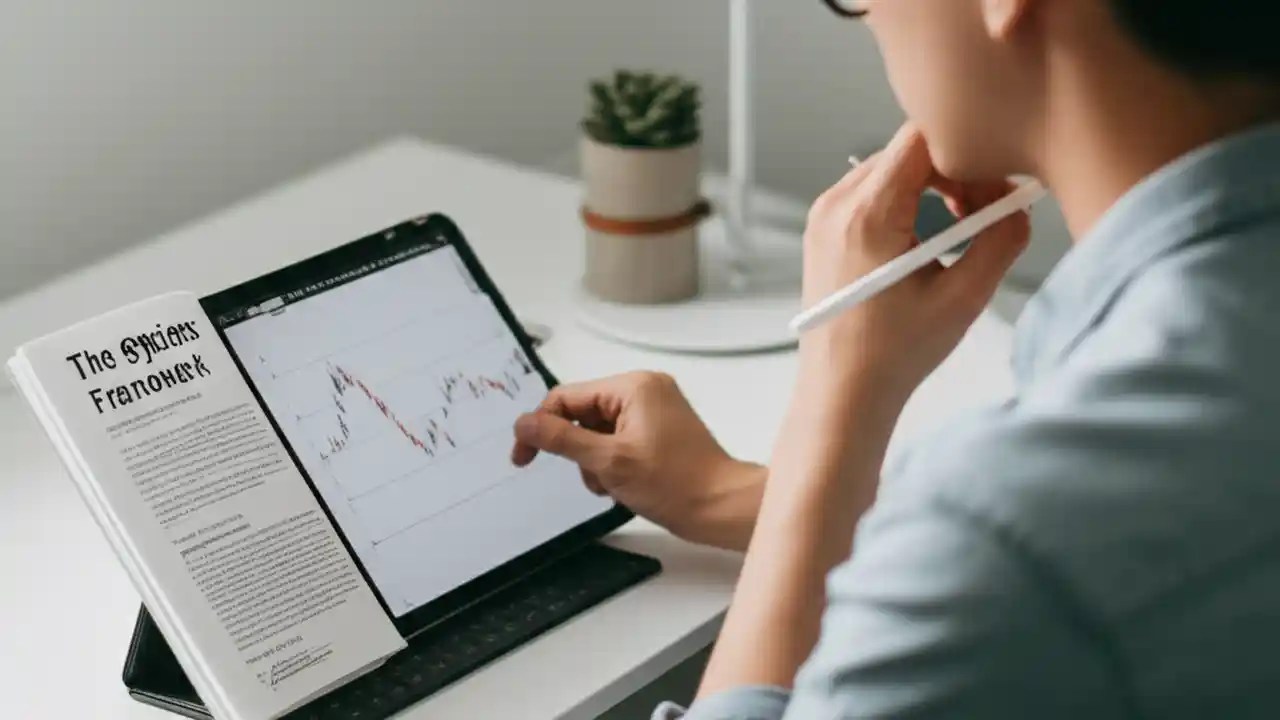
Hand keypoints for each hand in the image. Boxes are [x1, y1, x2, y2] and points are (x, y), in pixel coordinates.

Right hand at [511, 372, 764, 550]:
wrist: (722, 508)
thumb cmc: (672, 483)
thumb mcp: (609, 462)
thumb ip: (561, 439)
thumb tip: (521, 423)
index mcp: (633, 386)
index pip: (568, 397)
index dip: (540, 426)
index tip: (522, 459)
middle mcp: (644, 390)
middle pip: (583, 414)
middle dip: (580, 451)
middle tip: (595, 480)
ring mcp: (654, 410)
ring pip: (598, 432)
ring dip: (595, 463)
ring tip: (615, 486)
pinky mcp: (659, 431)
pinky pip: (618, 441)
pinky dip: (612, 465)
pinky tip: (626, 486)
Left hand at [800, 123, 1030, 402]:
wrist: (841, 392)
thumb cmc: (894, 353)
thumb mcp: (963, 298)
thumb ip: (1001, 240)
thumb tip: (1021, 205)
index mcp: (867, 213)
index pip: (922, 136)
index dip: (967, 154)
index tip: (990, 192)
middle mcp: (837, 204)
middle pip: (908, 151)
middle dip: (954, 173)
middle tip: (982, 216)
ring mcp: (824, 215)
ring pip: (891, 169)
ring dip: (931, 189)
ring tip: (956, 233)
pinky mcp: (823, 230)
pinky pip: (871, 192)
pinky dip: (905, 204)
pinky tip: (924, 244)